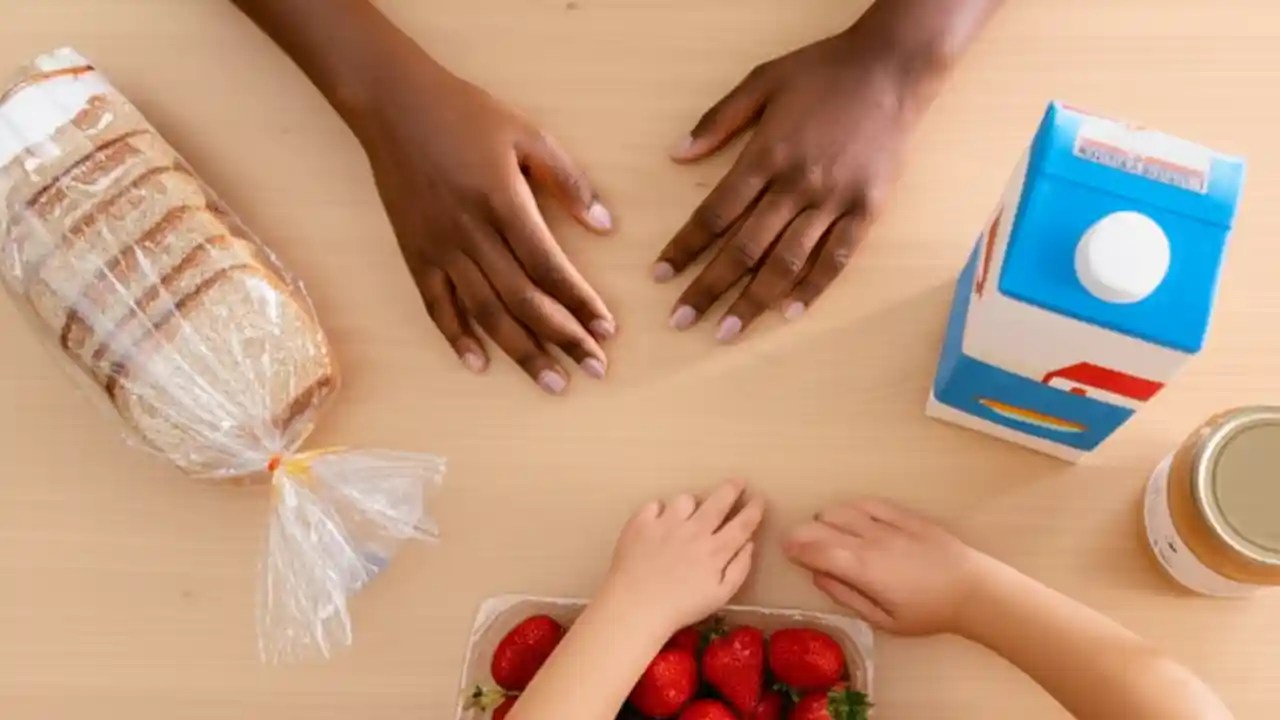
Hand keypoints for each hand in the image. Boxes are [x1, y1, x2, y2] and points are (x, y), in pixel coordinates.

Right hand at [354, 47, 614, 393]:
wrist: (392, 104)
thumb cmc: (464, 113)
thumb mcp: (527, 133)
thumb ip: (568, 180)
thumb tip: (604, 225)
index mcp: (502, 202)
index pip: (548, 266)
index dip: (580, 301)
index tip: (608, 329)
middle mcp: (470, 233)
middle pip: (523, 300)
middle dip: (563, 338)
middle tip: (594, 369)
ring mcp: (439, 248)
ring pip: (485, 312)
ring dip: (522, 351)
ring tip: (553, 382)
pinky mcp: (415, 253)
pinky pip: (437, 305)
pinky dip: (457, 337)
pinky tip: (479, 364)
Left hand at [602, 479, 765, 634]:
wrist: (635, 608)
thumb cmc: (681, 607)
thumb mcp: (720, 596)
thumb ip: (739, 569)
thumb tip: (750, 544)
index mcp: (715, 550)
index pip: (742, 524)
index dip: (754, 509)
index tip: (759, 497)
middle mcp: (694, 531)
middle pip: (718, 501)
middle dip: (732, 488)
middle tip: (738, 481)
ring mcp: (666, 523)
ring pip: (685, 499)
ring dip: (692, 504)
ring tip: (689, 514)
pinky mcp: (641, 522)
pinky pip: (655, 505)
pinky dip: (659, 511)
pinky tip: (658, 522)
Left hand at [656, 19, 939, 341]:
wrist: (892, 67)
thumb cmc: (823, 71)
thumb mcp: (762, 80)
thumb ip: (718, 120)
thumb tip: (676, 155)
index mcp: (766, 154)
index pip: (715, 213)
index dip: (685, 247)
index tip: (660, 273)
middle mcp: (797, 184)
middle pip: (744, 248)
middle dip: (709, 287)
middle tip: (681, 318)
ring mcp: (834, 200)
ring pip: (787, 262)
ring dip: (753, 300)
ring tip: (727, 331)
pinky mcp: (867, 210)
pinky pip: (836, 259)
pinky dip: (812, 288)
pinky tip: (788, 313)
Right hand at [784, 498, 998, 635]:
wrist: (972, 590)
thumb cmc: (927, 612)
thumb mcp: (883, 620)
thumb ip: (846, 596)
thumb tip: (818, 576)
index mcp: (862, 568)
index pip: (815, 548)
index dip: (794, 547)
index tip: (787, 551)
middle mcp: (869, 540)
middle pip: (821, 525)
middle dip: (804, 533)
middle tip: (802, 546)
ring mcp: (887, 523)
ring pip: (841, 510)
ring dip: (826, 520)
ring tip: (830, 535)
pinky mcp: (904, 515)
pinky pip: (868, 502)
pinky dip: (852, 509)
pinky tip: (853, 520)